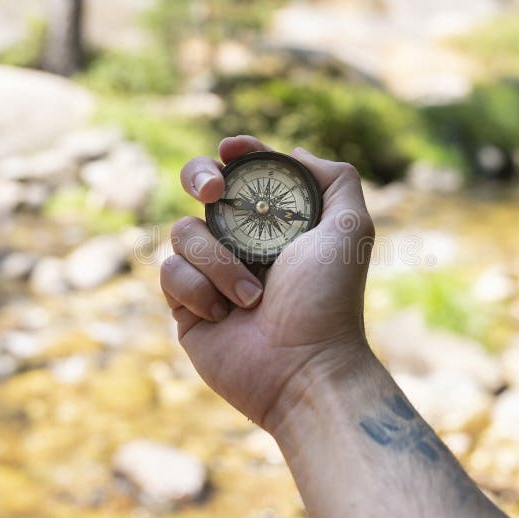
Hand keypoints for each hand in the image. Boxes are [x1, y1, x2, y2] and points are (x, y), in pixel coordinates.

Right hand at [160, 136, 374, 429]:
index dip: (236, 154)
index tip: (233, 149)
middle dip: (199, 176)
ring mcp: (209, 272)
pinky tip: (222, 316)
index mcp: (274, 223)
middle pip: (198, 186)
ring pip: (184, 232)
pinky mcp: (185, 303)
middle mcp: (239, 241)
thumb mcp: (350, 230)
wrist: (303, 368)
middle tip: (213, 192)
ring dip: (219, 263)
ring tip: (252, 298)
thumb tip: (292, 153)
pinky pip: (169, 272)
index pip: (246, 174)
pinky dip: (197, 289)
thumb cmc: (329, 300)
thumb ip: (335, 180)